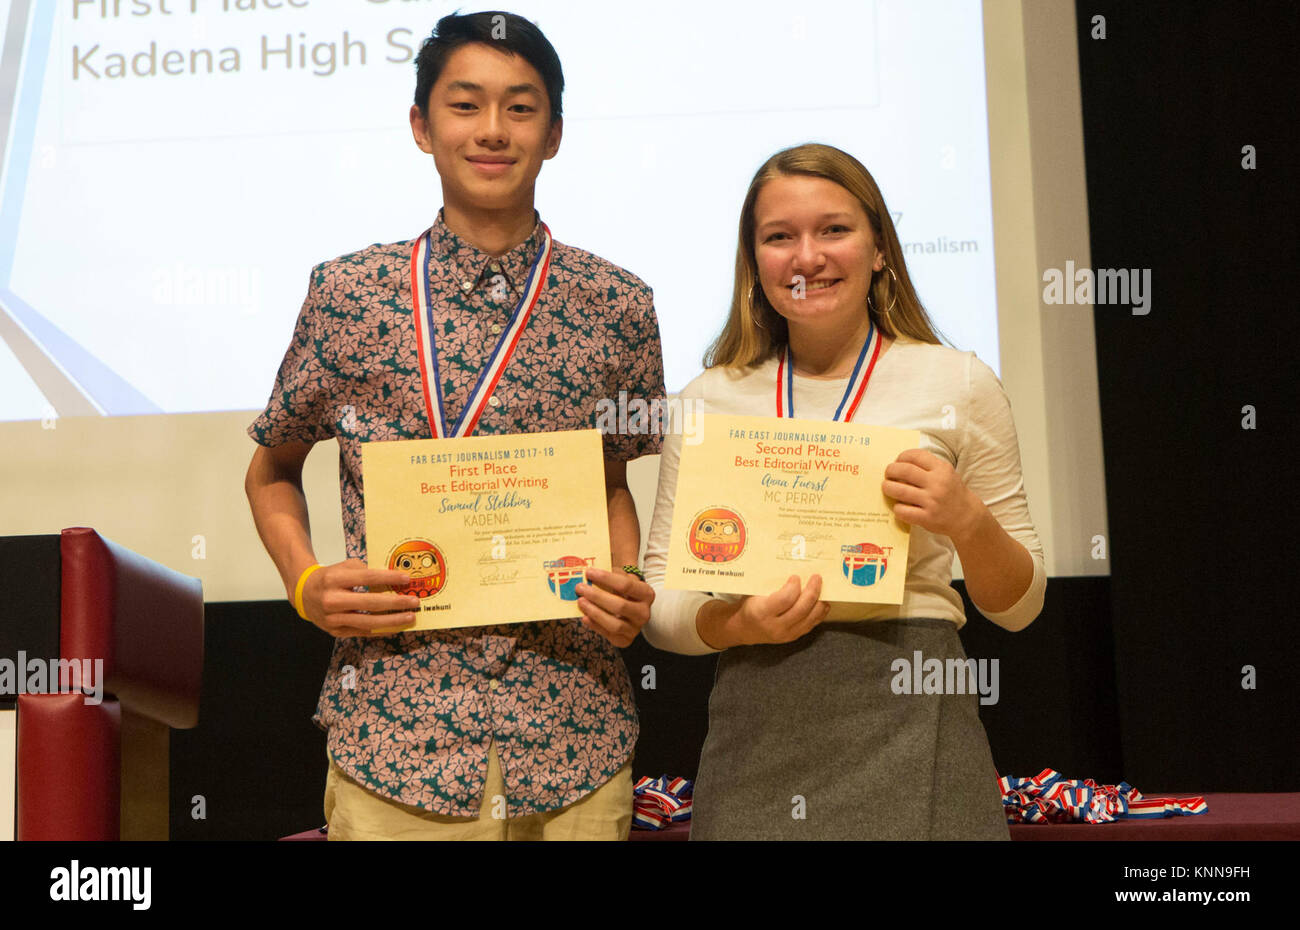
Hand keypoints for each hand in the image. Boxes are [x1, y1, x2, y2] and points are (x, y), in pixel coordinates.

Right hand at [299, 558, 419, 637]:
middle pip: (369, 603)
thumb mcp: (344, 567)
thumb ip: (366, 571)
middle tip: (414, 602)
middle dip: (395, 603)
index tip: (407, 579)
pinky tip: (395, 627)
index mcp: (334, 579)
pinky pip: (362, 632)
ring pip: (367, 622)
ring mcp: (332, 619)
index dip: (388, 578)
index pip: (366, 578)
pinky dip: (381, 630)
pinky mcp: (335, 631)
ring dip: (392, 621)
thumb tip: (394, 578)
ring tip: (409, 618)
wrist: (303, 594)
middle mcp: (332, 600)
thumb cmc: (330, 578)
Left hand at [573, 567, 654, 646]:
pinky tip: (584, 617)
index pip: (626, 585)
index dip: (606, 578)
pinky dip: (595, 626)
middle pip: (620, 606)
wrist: (630, 606)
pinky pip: (608, 634)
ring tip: (581, 602)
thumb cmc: (622, 589)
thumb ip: (610, 574)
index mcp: (646, 594)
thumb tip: (589, 574)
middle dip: (597, 596)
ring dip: (595, 613)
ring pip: (614, 624)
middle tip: (580, 588)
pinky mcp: (625, 640)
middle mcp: (644, 612)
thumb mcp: (622, 577)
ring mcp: (636, 628)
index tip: (589, 572)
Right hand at [719, 574, 829, 646]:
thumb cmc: (750, 605)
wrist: (745, 629)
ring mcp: (786, 634)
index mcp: (761, 612)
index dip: (793, 587)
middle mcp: (774, 626)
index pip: (784, 599)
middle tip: (816, 577)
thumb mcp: (753, 593)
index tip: (796, 576)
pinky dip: (819, 612)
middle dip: (812, 591)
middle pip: (800, 609)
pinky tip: (822, 602)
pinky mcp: (794, 637)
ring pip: (809, 618)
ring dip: (819, 601)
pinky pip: (811, 624)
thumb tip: (791, 566)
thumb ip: (769, 584)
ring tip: (822, 588)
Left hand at [882, 448, 985, 542]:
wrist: (967, 516)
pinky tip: (899, 506)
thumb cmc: (952, 492)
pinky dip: (897, 508)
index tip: (897, 461)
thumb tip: (900, 462)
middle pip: (904, 470)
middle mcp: (937, 483)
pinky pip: (903, 511)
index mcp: (942, 469)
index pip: (915, 455)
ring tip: (887, 487)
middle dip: (890, 470)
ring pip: (900, 490)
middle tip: (888, 474)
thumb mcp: (946, 473)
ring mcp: (932, 501)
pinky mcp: (927, 518)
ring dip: (888, 488)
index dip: (901, 457)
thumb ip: (927, 466)